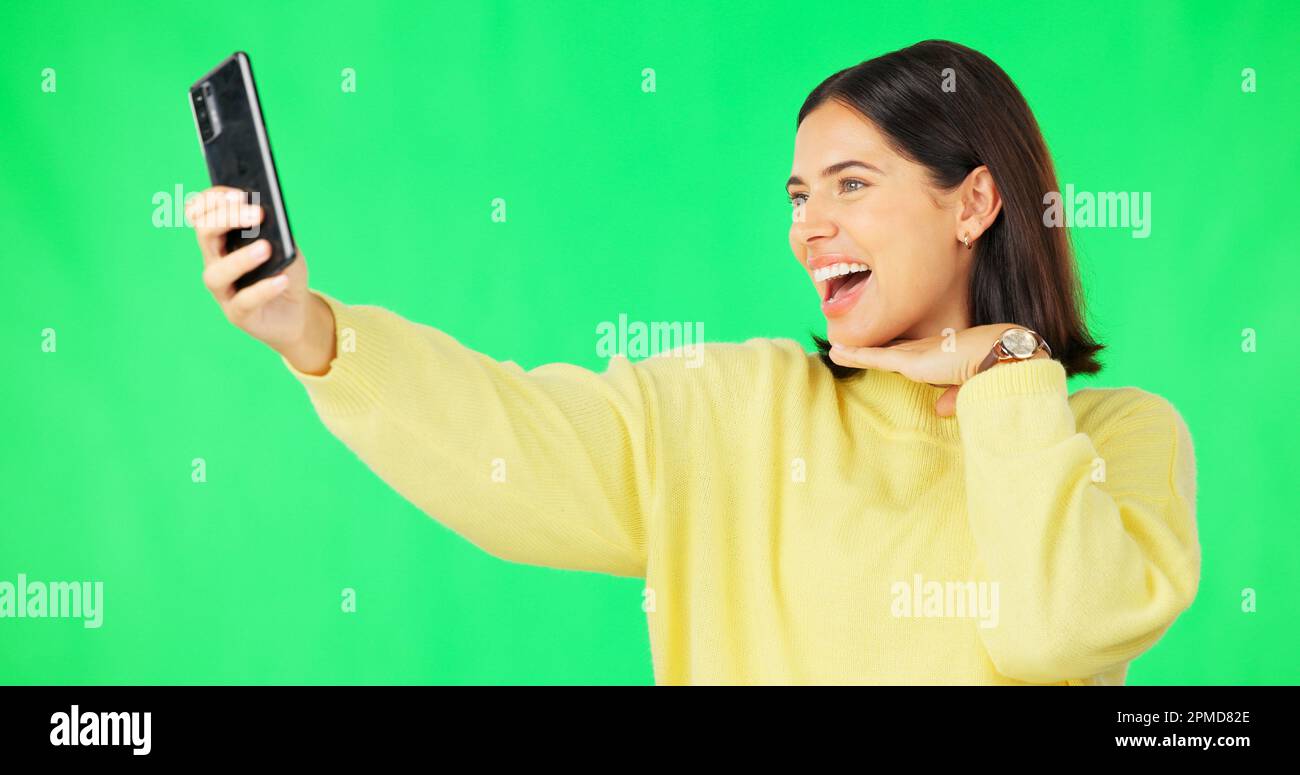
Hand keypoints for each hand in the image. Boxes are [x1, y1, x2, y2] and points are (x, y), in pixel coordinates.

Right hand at [187, 186, 334, 374]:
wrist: (297, 311)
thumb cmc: (284, 270)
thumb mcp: (285, 244)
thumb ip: (276, 230)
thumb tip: (270, 214)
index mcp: (221, 237)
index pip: (202, 211)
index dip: (214, 199)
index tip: (239, 193)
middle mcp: (215, 260)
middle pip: (205, 234)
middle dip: (227, 218)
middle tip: (257, 213)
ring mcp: (223, 289)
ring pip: (216, 272)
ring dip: (240, 258)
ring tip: (266, 248)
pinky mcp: (237, 314)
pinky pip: (243, 301)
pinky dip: (262, 289)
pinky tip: (281, 279)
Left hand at [828, 324, 1046, 416]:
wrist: (1002, 358)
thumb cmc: (995, 372)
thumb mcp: (970, 388)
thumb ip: (953, 398)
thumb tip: (940, 409)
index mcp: (941, 356)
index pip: (911, 353)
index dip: (894, 351)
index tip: (881, 351)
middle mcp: (926, 350)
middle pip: (890, 348)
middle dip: (871, 347)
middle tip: (848, 345)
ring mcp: (917, 353)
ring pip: (877, 351)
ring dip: (855, 350)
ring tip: (833, 348)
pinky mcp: (910, 361)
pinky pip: (874, 356)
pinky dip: (854, 354)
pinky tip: (836, 352)